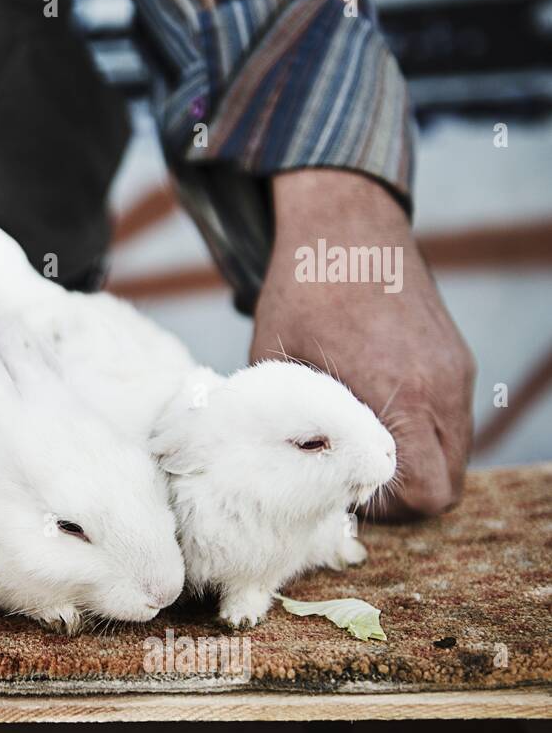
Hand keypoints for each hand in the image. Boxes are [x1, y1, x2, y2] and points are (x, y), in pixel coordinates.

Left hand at [253, 170, 474, 519]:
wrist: (346, 224)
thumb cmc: (302, 292)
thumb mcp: (277, 365)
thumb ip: (289, 425)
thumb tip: (283, 475)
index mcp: (396, 393)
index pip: (422, 490)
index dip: (384, 508)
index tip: (341, 491)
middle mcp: (438, 388)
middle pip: (447, 486)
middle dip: (402, 497)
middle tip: (351, 481)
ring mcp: (454, 374)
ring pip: (454, 456)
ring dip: (414, 465)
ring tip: (360, 447)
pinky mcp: (456, 360)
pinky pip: (452, 423)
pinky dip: (422, 435)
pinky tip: (376, 415)